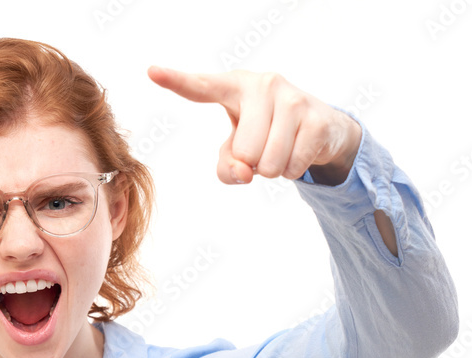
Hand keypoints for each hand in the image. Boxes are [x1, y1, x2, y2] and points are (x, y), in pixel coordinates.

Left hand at [147, 67, 361, 185]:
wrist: (320, 128)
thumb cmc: (265, 135)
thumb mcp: (237, 150)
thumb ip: (227, 166)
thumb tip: (245, 172)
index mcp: (235, 86)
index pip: (202, 87)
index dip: (177, 81)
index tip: (152, 71)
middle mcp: (264, 84)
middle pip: (244, 151)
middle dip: (252, 164)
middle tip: (262, 148)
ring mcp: (293, 98)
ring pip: (269, 163)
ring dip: (273, 169)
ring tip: (280, 149)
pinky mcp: (318, 118)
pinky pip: (292, 167)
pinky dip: (292, 171)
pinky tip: (299, 150)